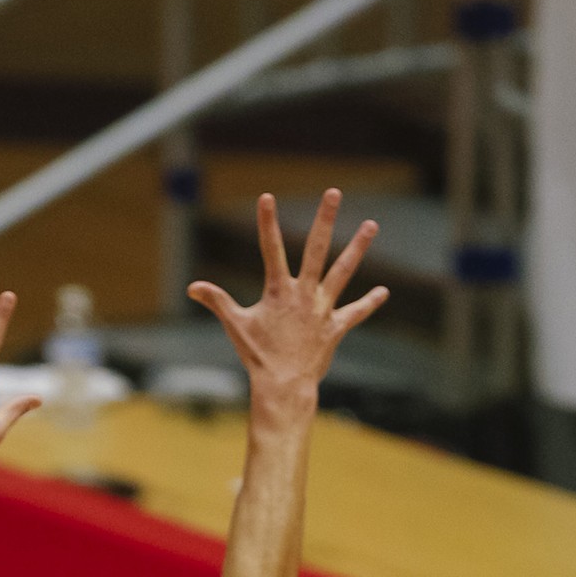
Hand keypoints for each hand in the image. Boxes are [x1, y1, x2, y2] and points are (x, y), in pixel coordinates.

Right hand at [188, 190, 386, 395]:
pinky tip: (383, 292)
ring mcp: (323, 308)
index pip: (270, 249)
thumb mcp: (235, 325)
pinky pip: (356, 312)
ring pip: (343, 271)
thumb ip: (217, 301)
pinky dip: (369, 303)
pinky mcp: (336, 327)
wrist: (284, 384)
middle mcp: (304, 294)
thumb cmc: (257, 355)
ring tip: (371, 224)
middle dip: (324, 219)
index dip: (267, 222)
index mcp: (278, 290)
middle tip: (333, 193)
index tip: (267, 197)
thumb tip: (192, 287)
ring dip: (358, 247)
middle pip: (316, 249)